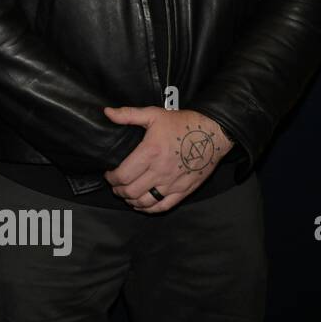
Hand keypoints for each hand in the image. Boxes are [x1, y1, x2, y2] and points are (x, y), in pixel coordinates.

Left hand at [103, 106, 233, 212]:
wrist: (213, 133)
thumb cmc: (182, 123)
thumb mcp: (154, 114)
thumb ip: (128, 114)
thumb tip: (107, 112)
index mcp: (150, 152)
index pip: (123, 175)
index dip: (111, 178)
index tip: (109, 175)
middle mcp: (160, 171)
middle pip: (131, 191)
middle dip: (118, 190)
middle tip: (115, 186)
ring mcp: (173, 183)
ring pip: (145, 202)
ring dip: (131, 201)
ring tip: (126, 194)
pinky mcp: (185, 190)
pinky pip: (164, 206)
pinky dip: (149, 209)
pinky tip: (142, 205)